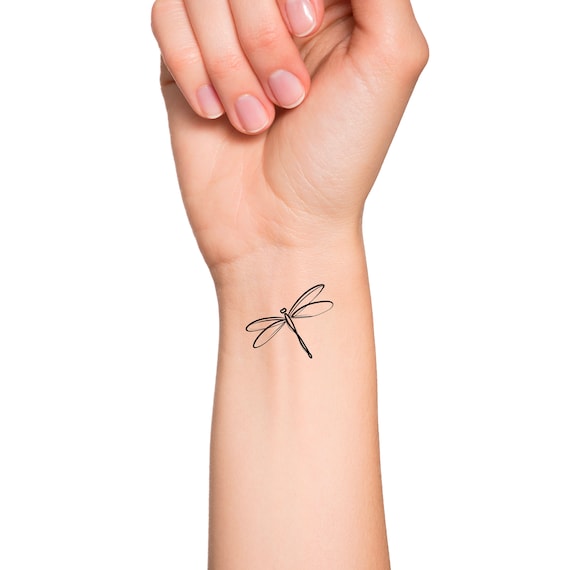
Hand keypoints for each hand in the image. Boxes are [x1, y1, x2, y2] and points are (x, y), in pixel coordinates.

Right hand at [151, 0, 427, 276]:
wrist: (279, 227)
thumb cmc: (338, 158)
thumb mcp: (392, 57)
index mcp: (333, 2)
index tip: (308, 28)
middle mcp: (277, 8)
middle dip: (263, 33)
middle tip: (291, 96)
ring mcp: (226, 32)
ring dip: (230, 61)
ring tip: (256, 118)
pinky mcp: (183, 59)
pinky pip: (164, 19)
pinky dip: (194, 69)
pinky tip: (218, 116)